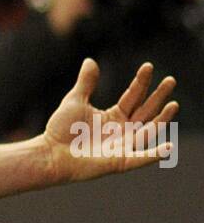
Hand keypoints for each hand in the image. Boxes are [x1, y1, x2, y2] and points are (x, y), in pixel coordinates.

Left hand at [41, 60, 178, 183]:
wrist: (50, 154)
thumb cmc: (60, 130)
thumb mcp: (75, 101)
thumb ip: (86, 82)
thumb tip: (90, 61)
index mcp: (114, 116)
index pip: (133, 96)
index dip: (141, 82)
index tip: (149, 66)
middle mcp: (122, 130)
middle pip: (146, 111)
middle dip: (158, 96)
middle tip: (171, 80)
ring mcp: (122, 146)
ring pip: (148, 132)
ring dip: (162, 120)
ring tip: (173, 104)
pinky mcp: (119, 162)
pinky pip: (140, 159)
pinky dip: (154, 154)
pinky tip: (169, 147)